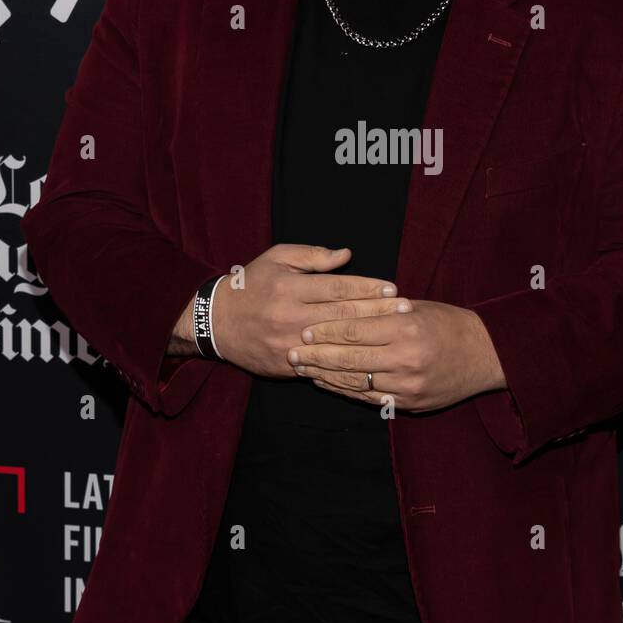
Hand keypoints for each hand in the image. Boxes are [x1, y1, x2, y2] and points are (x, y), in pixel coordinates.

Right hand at [210, 244, 404, 376]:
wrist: (216, 323)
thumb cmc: (251, 285)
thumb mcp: (276, 258)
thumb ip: (312, 256)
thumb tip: (346, 255)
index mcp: (290, 287)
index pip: (337, 288)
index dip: (368, 288)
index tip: (393, 288)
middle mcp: (290, 315)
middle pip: (343, 316)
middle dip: (378, 312)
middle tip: (406, 310)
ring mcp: (288, 343)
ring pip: (336, 344)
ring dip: (369, 341)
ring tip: (396, 336)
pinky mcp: (286, 365)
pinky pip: (322, 367)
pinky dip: (347, 368)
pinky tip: (370, 366)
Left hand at [286, 298, 507, 411]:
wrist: (487, 355)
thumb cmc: (450, 324)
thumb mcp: (419, 308)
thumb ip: (383, 310)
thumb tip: (346, 305)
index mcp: (406, 327)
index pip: (356, 329)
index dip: (326, 331)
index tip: (304, 330)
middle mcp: (406, 357)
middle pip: (350, 358)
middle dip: (316, 356)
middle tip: (291, 352)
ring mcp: (407, 384)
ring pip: (355, 381)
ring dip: (325, 376)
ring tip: (302, 370)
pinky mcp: (410, 403)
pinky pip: (369, 398)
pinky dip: (345, 391)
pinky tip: (327, 384)